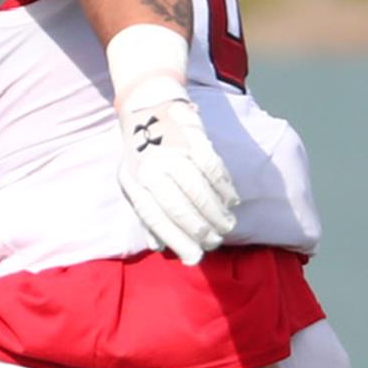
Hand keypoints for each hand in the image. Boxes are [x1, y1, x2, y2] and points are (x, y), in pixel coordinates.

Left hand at [117, 85, 239, 261]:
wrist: (148, 109)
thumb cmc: (143, 156)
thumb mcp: (135, 184)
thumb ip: (145, 214)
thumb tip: (159, 246)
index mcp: (135, 182)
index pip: (156, 218)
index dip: (177, 240)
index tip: (194, 258)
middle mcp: (151, 167)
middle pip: (179, 207)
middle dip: (201, 231)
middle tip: (215, 242)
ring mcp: (172, 152)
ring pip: (199, 190)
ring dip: (216, 213)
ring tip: (227, 226)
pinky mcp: (193, 138)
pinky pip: (213, 169)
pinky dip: (225, 188)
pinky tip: (232, 201)